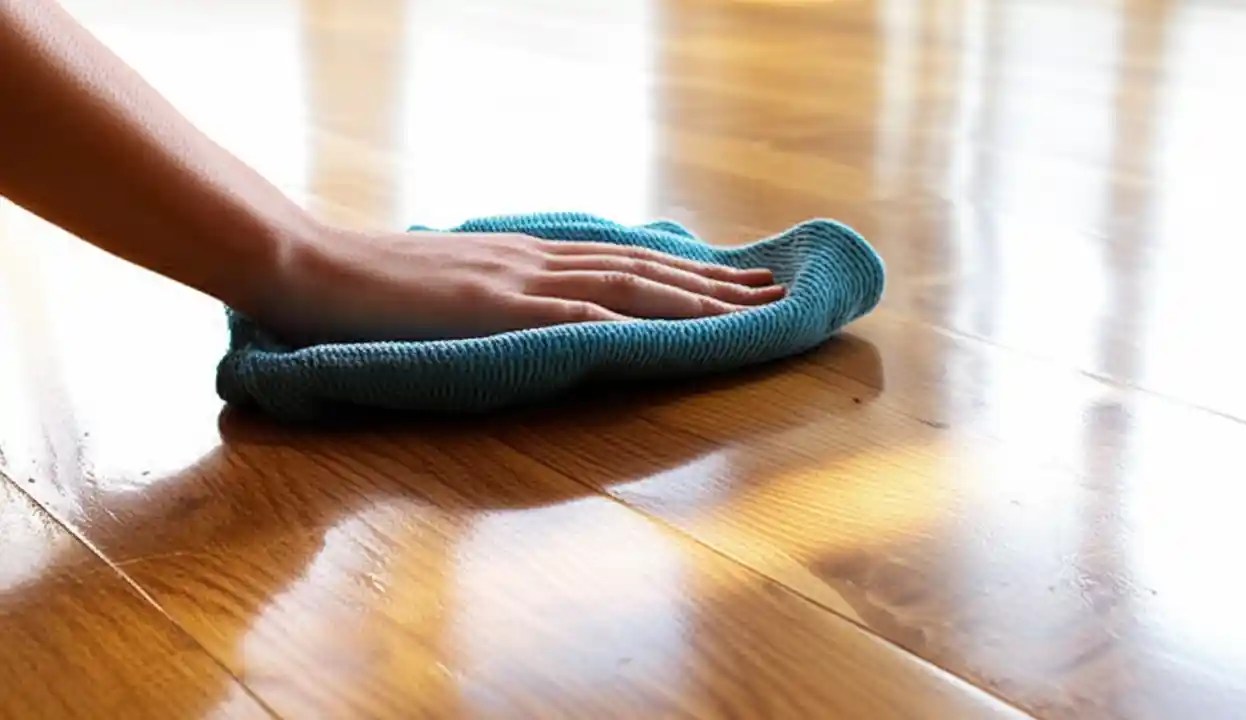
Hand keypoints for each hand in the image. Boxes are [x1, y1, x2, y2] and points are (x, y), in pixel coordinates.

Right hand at [261, 225, 785, 342]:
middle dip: (714, 283)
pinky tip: (662, 328)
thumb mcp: (455, 281)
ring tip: (748, 308)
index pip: (626, 260)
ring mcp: (512, 279)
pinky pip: (564, 312)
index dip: (690, 273)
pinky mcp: (485, 307)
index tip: (740, 281)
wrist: (307, 265)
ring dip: (692, 297)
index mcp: (528, 255)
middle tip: (776, 292)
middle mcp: (534, 259)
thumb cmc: (375, 282)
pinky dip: (621, 319)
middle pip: (642, 267)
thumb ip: (505, 291)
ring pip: (622, 284)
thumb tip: (550, 307)